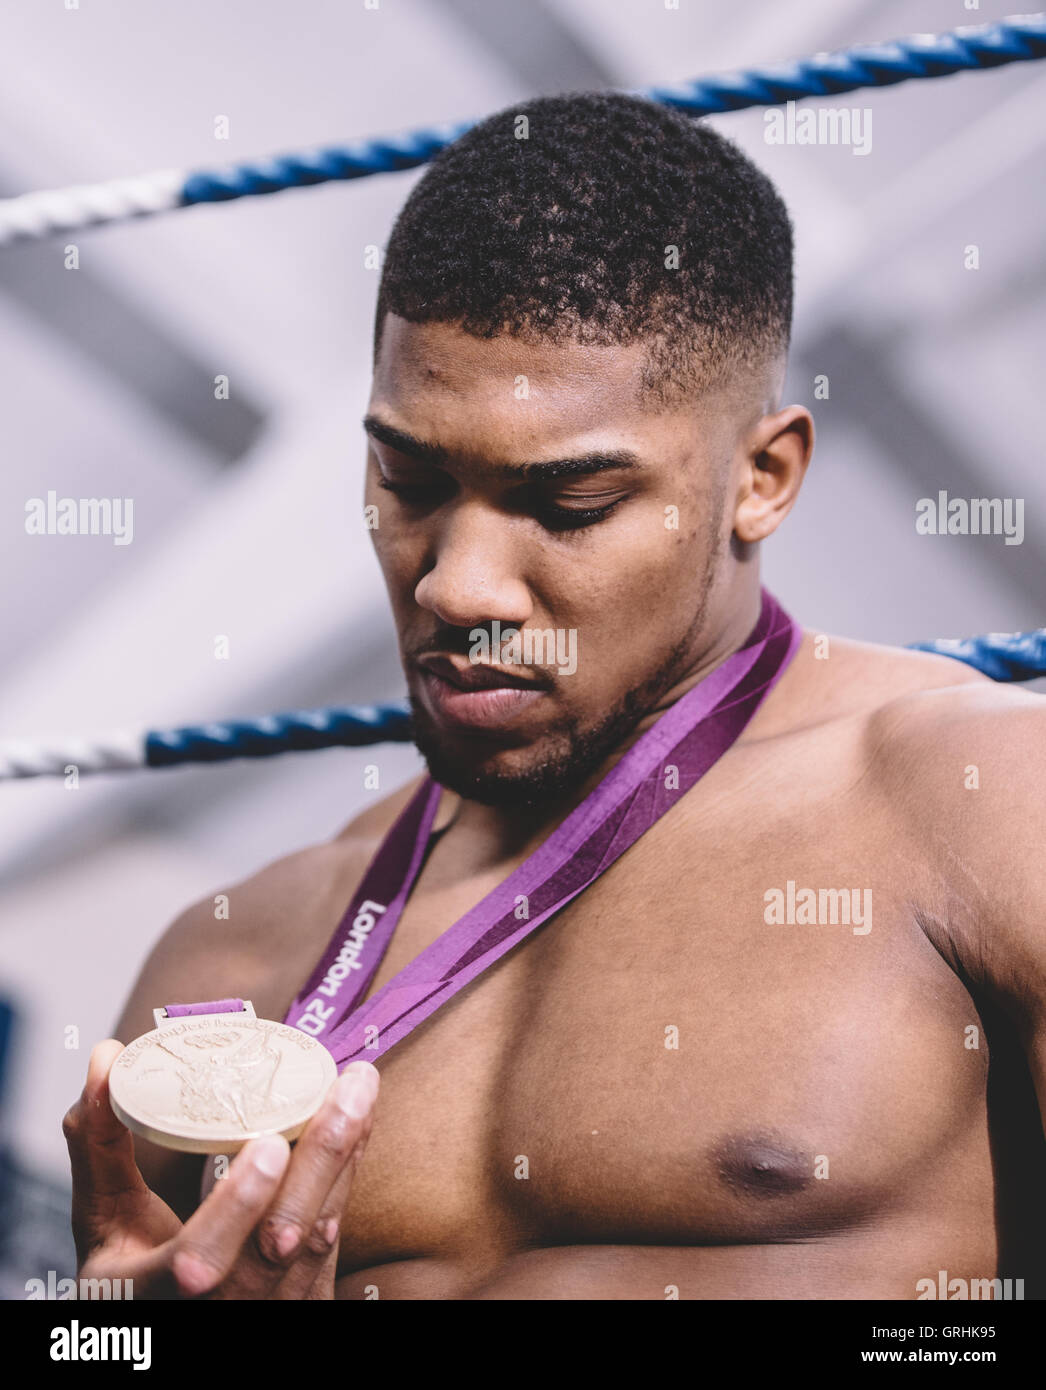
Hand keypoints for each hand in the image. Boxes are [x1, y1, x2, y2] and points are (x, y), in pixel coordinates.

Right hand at [63, 1039, 377, 1298]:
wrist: (167, 1326)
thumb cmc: (132, 1271)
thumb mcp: (102, 1219)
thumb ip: (100, 1142)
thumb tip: (105, 1056)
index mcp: (155, 1295)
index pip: (199, 1259)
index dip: (236, 1205)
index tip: (269, 1143)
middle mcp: (223, 1311)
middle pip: (282, 1243)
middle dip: (321, 1160)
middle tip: (348, 1089)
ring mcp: (272, 1311)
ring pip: (319, 1237)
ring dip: (346, 1157)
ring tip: (361, 1087)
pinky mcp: (307, 1297)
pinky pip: (333, 1234)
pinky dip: (348, 1173)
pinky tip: (360, 1122)